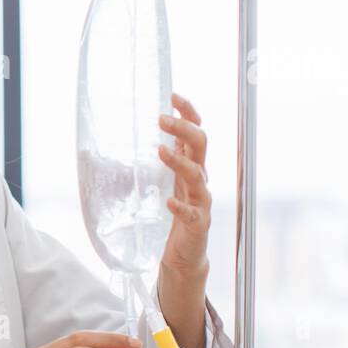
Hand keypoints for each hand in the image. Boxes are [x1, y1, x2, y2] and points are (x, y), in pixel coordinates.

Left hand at [158, 91, 211, 277]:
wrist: (186, 252)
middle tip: (161, 118)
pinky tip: (169, 202)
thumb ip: (168, 157)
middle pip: (200, 145)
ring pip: (197, 175)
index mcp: (192, 165)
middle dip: (183, 128)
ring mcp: (201, 201)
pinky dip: (180, 207)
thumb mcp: (169, 180)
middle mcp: (199, 179)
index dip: (188, 112)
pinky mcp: (198, 223)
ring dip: (179, 161)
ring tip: (161, 150)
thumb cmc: (178, 212)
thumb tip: (147, 132)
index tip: (172, 95)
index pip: (195, 131)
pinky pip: (192, 213)